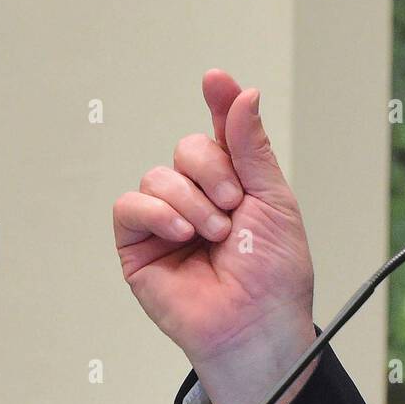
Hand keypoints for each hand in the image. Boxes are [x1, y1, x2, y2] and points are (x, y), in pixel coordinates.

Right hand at [114, 69, 318, 403]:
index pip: (222, 132)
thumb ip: (251, 147)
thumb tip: (242, 94)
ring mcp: (168, 220)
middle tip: (234, 206)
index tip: (215, 80)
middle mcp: (200, 196)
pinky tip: (182, 232)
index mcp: (236, 182)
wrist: (256, 323)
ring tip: (215, 232)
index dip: (218, 102)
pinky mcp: (139, 245)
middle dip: (213, 171)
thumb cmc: (274, 272)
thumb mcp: (273, 199)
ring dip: (191, 200)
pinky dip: (157, 212)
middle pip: (189, 148)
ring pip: (159, 175)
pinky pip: (130, 205)